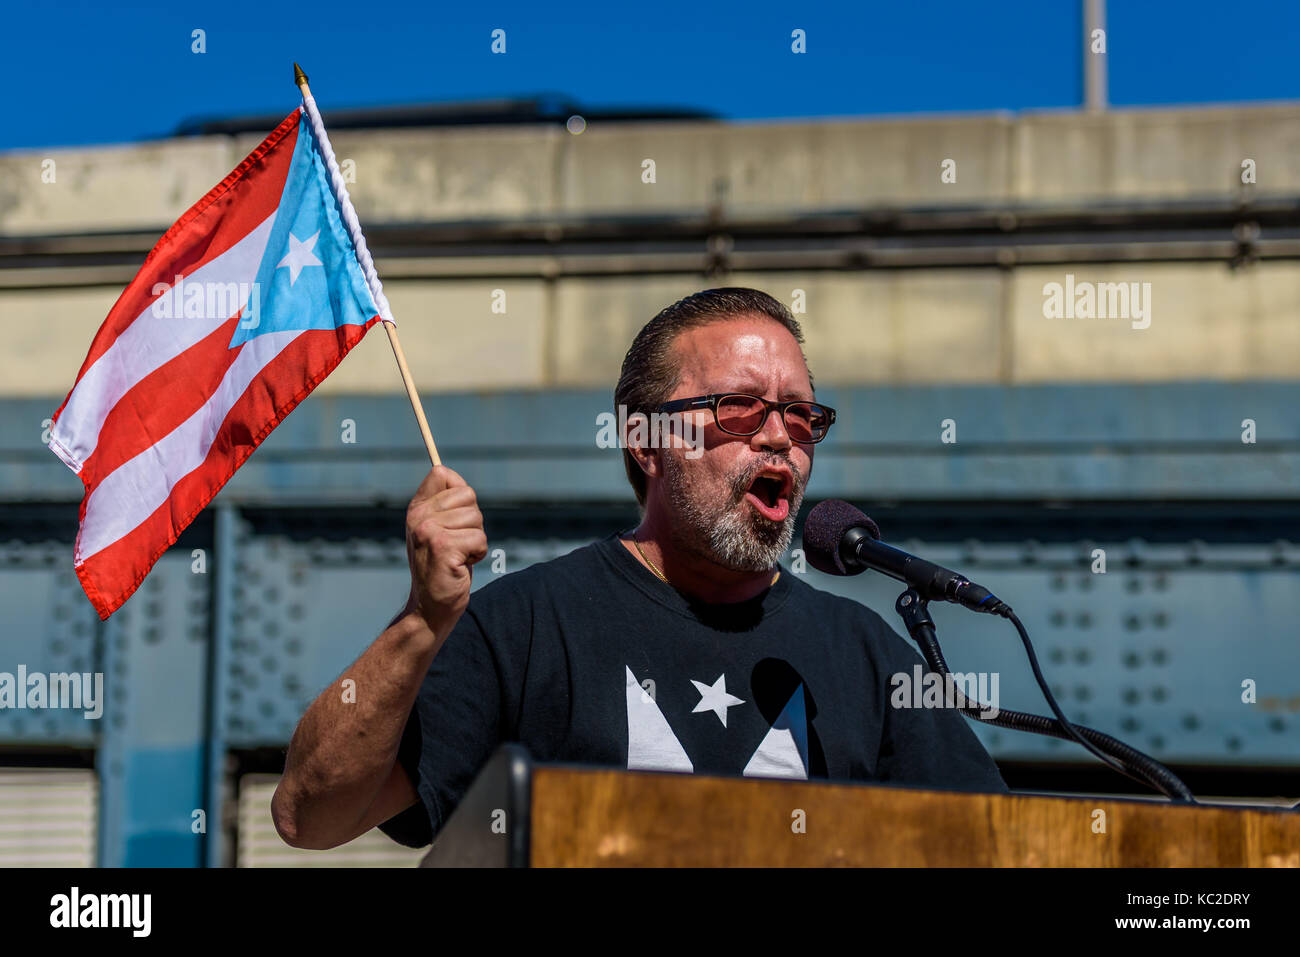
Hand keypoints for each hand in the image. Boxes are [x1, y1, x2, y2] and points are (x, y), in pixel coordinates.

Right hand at [404, 465, 487, 640]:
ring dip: (475, 540)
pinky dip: (478, 554)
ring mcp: (429, 531)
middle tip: (457, 543)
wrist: (429, 607)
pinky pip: (479, 539)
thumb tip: (448, 471)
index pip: (442, 474)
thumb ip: (443, 504)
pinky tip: (461, 565)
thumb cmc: (442, 566)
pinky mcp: (443, 547)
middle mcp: (418, 516)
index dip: (459, 492)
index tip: (455, 516)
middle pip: (468, 495)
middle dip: (473, 521)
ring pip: (476, 519)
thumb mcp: (437, 529)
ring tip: (458, 556)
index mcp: (416, 508)